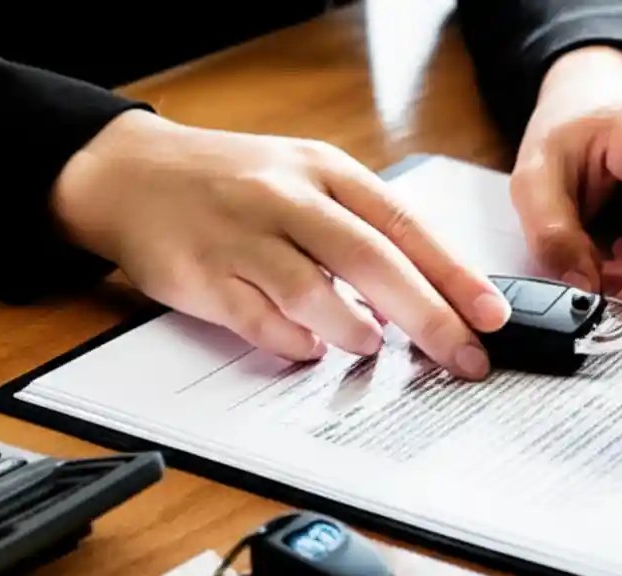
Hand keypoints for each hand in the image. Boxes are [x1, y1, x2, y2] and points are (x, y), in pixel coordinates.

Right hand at [50, 110, 509, 379]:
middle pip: (373, 260)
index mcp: (326, 171)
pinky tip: (309, 348)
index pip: (405, 225)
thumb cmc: (234, 183)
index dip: (454, 274)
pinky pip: (257, 321)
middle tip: (463, 358)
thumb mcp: (306, 180)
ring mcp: (243, 235)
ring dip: (355, 330)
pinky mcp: (202, 274)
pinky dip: (292, 342)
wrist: (129, 173)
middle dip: (428, 316)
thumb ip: (361, 231)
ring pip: (314, 291)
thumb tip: (426, 297)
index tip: (491, 316)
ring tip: (375, 349)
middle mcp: (288, 197)